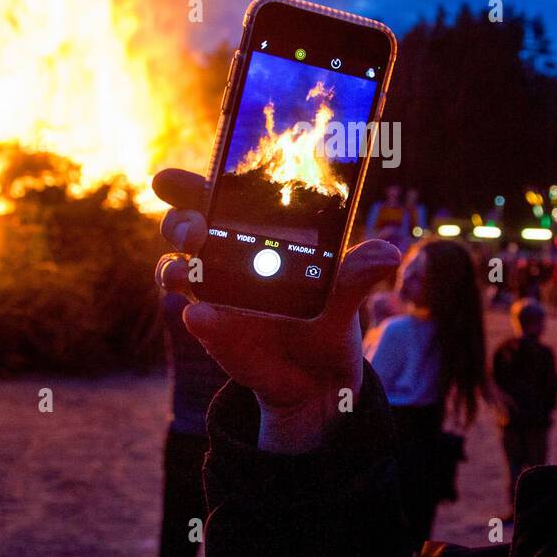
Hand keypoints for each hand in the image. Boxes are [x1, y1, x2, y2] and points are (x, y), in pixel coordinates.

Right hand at [152, 169, 400, 452]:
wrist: (319, 375)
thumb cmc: (326, 315)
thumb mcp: (344, 293)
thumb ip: (357, 272)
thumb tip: (388, 255)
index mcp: (253, 233)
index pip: (214, 197)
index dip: (188, 185)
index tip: (169, 180)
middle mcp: (224, 256)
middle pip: (183, 227)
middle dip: (180, 222)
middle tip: (196, 228)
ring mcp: (212, 293)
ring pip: (174, 270)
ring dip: (174, 267)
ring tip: (188, 271)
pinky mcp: (213, 330)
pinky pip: (196, 317)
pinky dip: (199, 316)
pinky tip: (203, 315)